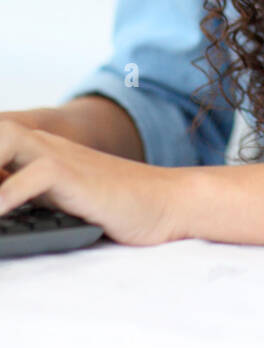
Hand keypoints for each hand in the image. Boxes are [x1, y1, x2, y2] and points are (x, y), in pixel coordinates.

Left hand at [0, 121, 184, 246]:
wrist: (163, 202)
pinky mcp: (78, 176)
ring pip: (6, 139)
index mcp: (32, 152)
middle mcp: (42, 147)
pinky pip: (37, 175)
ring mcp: (60, 157)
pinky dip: (9, 194)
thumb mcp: (56, 204)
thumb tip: (0, 209)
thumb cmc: (112, 207)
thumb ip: (21, 200)